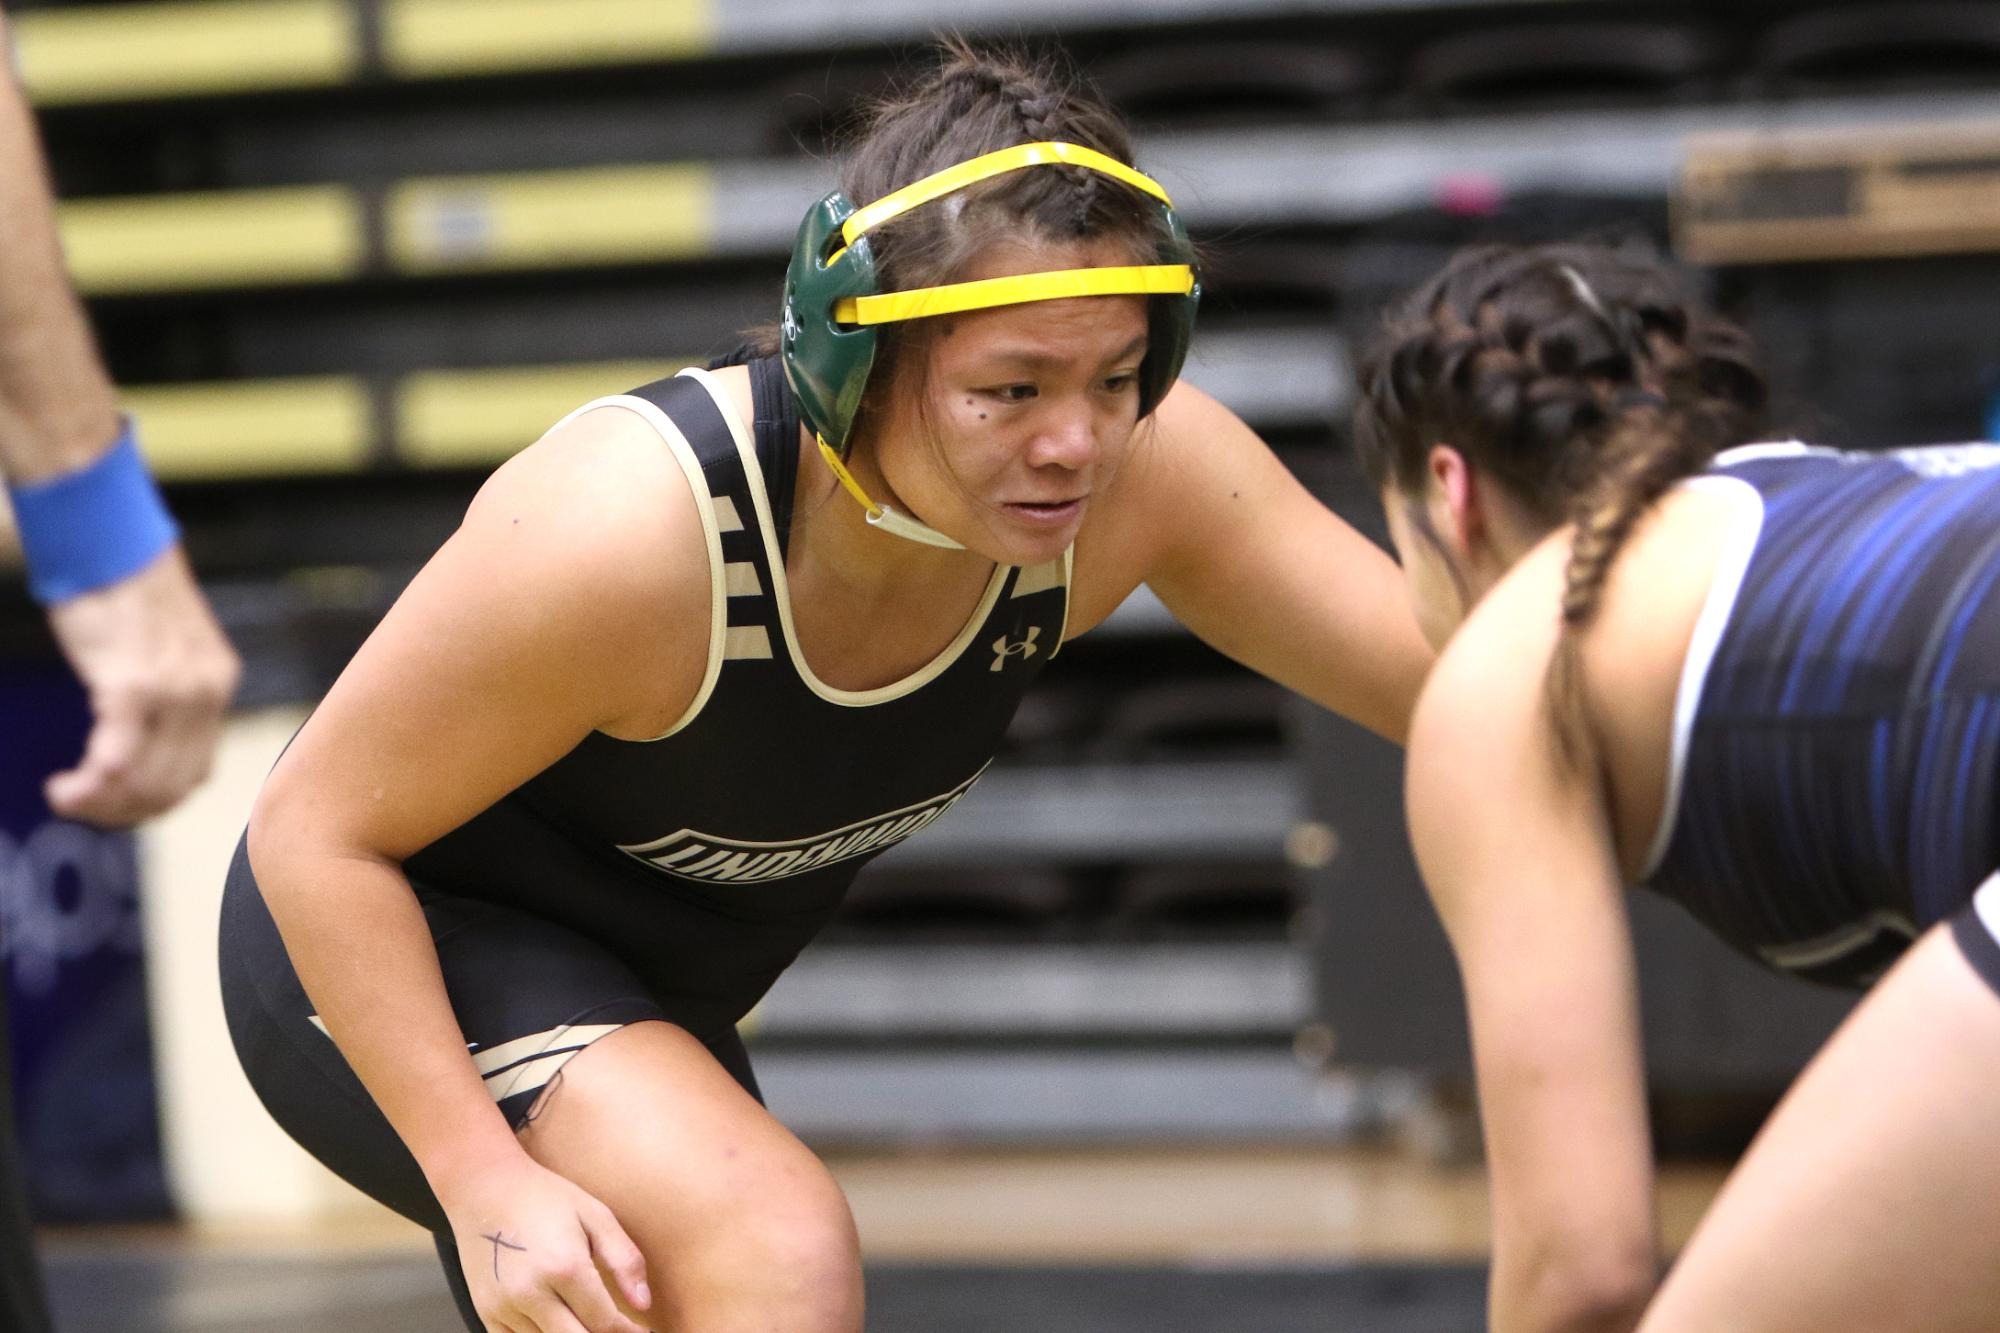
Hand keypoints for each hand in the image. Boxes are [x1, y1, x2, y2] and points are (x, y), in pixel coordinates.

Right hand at [43, 545, 238, 825]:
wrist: (109, 543)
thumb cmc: (123, 593)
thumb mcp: (163, 649)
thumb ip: (167, 696)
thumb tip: (141, 749)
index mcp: (218, 685)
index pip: (195, 773)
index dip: (150, 803)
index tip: (111, 805)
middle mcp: (206, 693)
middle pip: (171, 787)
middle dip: (121, 812)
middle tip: (77, 805)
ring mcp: (174, 691)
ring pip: (146, 782)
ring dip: (102, 804)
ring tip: (66, 795)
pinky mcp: (134, 684)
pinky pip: (118, 758)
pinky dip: (91, 785)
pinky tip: (65, 786)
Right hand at [443, 1156, 653, 1332]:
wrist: (485, 1188)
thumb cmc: (545, 1198)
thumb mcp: (595, 1215)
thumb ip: (624, 1260)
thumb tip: (643, 1304)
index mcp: (565, 1267)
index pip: (604, 1322)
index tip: (641, 1331)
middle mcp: (531, 1293)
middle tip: (617, 1329)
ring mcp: (505, 1307)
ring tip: (588, 1322)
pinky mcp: (487, 1313)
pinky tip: (559, 1323)